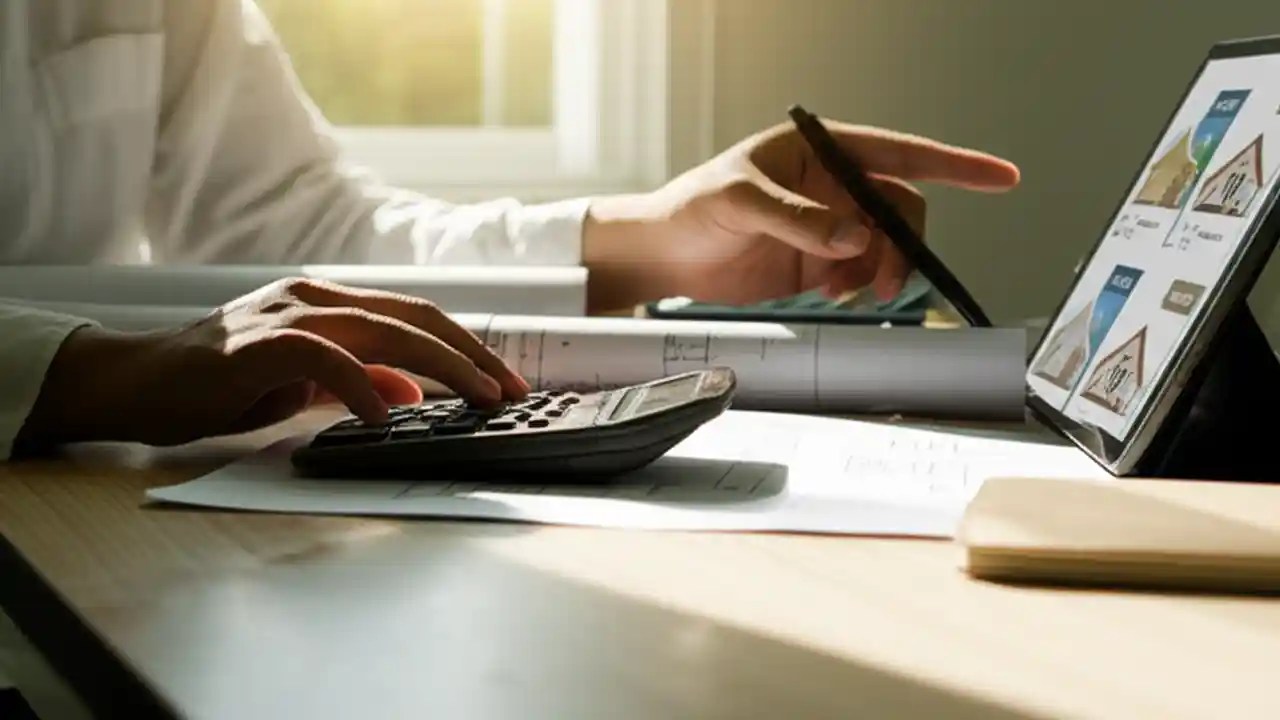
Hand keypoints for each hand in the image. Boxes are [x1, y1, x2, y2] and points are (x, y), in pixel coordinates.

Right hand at [18, 278, 528, 447]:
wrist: (141, 382)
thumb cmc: (223, 385)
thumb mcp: (306, 385)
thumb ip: (358, 380)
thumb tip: (412, 389)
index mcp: (332, 305)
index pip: (417, 318)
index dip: (467, 348)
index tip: (506, 381)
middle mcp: (318, 299)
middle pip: (415, 318)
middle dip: (472, 355)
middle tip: (510, 390)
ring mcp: (289, 314)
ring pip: (383, 330)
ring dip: (439, 365)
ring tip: (477, 398)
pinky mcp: (259, 342)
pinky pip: (324, 358)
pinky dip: (361, 384)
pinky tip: (387, 414)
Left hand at [583, 119, 1020, 310]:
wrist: (665, 255)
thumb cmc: (690, 207)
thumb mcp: (738, 200)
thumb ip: (796, 218)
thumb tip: (853, 237)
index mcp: (820, 152)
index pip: (900, 153)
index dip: (956, 164)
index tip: (1002, 176)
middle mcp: (833, 188)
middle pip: (902, 211)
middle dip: (902, 245)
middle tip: (880, 279)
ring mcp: (829, 227)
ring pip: (887, 248)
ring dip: (879, 272)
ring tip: (842, 289)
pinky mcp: (820, 264)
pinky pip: (863, 275)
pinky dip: (860, 288)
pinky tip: (832, 293)